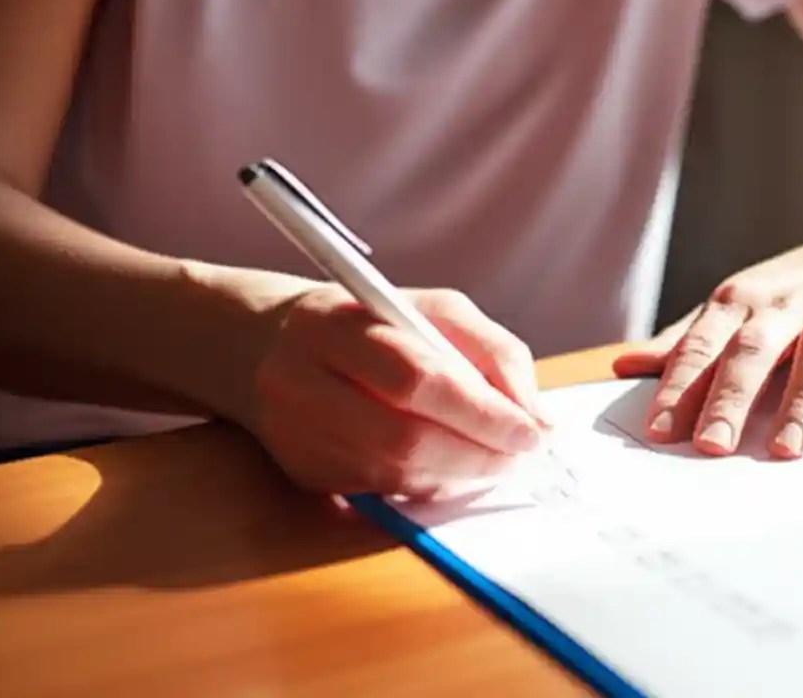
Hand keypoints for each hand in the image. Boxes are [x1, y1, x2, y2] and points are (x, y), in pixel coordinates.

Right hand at [250, 286, 544, 497]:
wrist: (266, 346)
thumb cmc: (370, 322)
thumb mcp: (435, 310)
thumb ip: (492, 352)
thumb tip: (536, 417)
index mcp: (335, 325)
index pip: (417, 378)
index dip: (482, 413)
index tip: (531, 431)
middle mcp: (301, 381)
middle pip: (404, 438)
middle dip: (479, 454)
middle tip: (522, 454)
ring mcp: (296, 434)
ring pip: (395, 474)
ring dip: (461, 476)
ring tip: (498, 461)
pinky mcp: (304, 472)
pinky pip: (382, 491)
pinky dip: (432, 485)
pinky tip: (454, 468)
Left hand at [615, 225, 802, 457]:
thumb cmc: (792, 292)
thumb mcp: (736, 305)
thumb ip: (684, 341)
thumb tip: (625, 367)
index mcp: (740, 300)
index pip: (703, 346)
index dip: (680, 387)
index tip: (659, 430)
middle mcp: (786, 307)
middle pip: (753, 352)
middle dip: (730, 398)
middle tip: (710, 446)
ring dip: (799, 405)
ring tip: (782, 451)